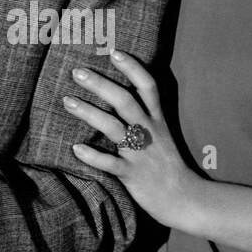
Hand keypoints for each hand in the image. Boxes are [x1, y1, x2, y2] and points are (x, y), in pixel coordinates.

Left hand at [62, 49, 199, 231]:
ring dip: (89, 113)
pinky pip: (111, 164)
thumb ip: (146, 116)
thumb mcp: (162, 135)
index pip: (148, 86)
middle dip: (100, 84)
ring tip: (67, 101)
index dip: (133, 67)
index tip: (114, 52)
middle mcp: (149, 132)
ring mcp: (140, 153)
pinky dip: (93, 156)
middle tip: (77, 71)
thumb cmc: (168, 165)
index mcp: (158, 120)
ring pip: (114, 128)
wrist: (185, 199)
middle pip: (125, 101)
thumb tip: (120, 96)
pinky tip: (76, 148)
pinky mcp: (133, 175)